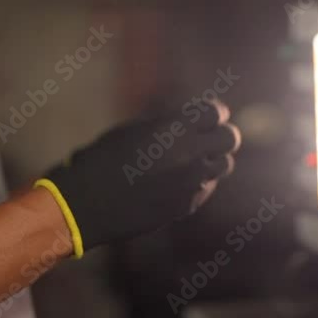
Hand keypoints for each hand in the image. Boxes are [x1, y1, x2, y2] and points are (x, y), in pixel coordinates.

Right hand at [36, 99, 240, 255]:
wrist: (87, 204)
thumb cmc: (102, 160)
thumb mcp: (134, 130)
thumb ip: (168, 126)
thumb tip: (192, 123)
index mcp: (174, 128)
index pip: (216, 112)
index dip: (214, 112)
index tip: (209, 116)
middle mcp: (190, 154)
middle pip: (230, 138)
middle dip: (221, 135)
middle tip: (208, 137)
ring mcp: (191, 182)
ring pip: (223, 165)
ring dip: (212, 160)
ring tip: (193, 160)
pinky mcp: (188, 205)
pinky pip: (205, 187)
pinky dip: (198, 182)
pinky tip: (177, 182)